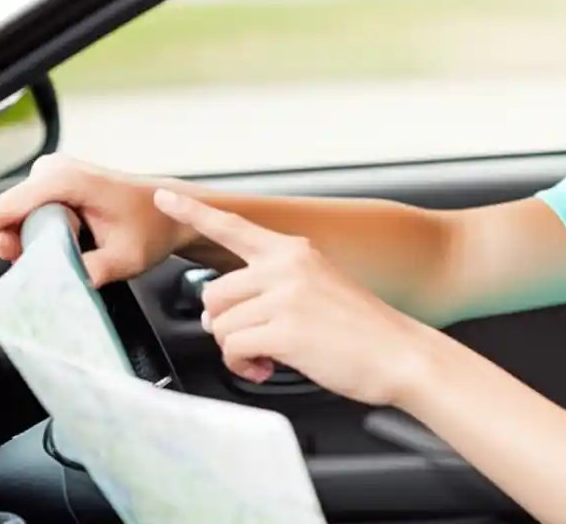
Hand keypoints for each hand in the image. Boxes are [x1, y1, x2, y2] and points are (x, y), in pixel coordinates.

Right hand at [0, 155, 190, 285]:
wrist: (172, 211)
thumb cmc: (154, 227)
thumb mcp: (126, 258)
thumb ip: (92, 271)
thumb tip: (62, 288)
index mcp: (67, 181)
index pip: (6, 208)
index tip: (8, 255)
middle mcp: (53, 170)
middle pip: (8, 216)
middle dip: (19, 245)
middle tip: (51, 263)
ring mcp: (51, 174)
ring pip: (16, 217)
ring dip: (31, 242)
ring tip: (73, 248)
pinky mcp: (52, 184)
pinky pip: (28, 213)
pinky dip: (39, 233)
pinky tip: (69, 241)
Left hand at [154, 188, 429, 405]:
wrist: (402, 354)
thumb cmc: (364, 330)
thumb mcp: (321, 287)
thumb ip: (273, 287)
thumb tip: (222, 311)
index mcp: (295, 252)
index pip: (233, 227)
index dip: (193, 212)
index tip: (163, 197)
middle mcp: (287, 267)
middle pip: (213, 293)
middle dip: (226, 324)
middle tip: (254, 342)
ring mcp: (285, 296)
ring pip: (220, 324)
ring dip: (236, 349)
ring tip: (269, 358)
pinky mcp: (284, 329)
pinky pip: (233, 348)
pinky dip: (244, 366)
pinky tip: (269, 368)